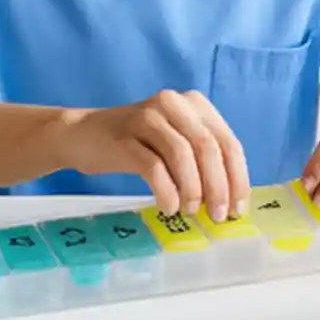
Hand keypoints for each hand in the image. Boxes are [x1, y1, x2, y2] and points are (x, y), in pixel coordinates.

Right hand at [59, 90, 249, 220]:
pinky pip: (154, 167)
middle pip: (208, 148)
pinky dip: (166, 192)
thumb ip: (201, 159)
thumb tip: (229, 199)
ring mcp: (146, 117)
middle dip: (218, 187)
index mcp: (192, 103)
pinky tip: (168, 207)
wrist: (80, 136)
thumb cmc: (133, 144)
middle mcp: (171, 103)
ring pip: (183, 155)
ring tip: (190, 211)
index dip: (237, 178)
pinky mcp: (124, 137)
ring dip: (193, 190)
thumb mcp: (173, 142)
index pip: (227, 142)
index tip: (238, 209)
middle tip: (217, 216)